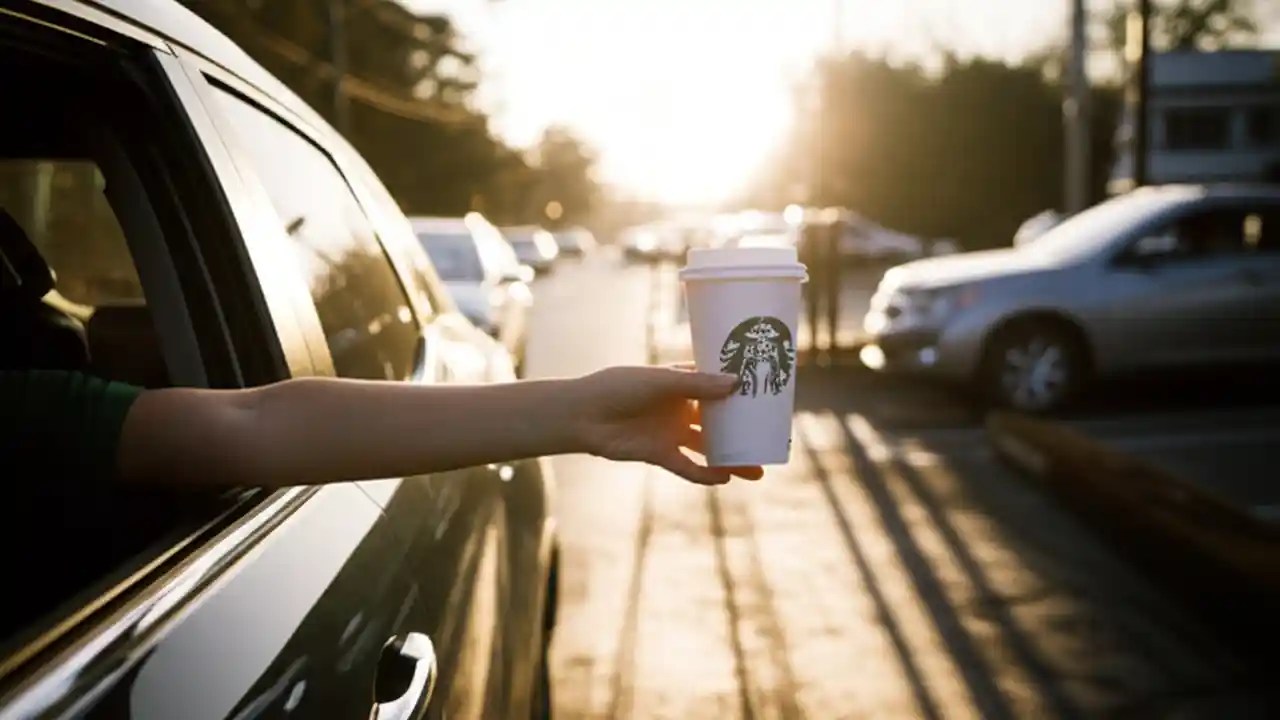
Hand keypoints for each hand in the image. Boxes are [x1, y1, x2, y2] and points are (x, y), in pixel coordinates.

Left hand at [569, 366, 764, 484]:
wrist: (583, 415)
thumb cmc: (618, 387)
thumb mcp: (661, 382)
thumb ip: (698, 385)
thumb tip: (736, 383)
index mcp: (682, 384)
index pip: (718, 386)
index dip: (741, 391)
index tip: (769, 394)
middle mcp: (681, 408)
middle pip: (720, 421)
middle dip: (744, 430)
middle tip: (772, 437)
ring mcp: (672, 432)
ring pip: (709, 448)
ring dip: (732, 458)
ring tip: (757, 469)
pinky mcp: (660, 454)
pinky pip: (689, 467)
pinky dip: (706, 473)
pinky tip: (726, 478)